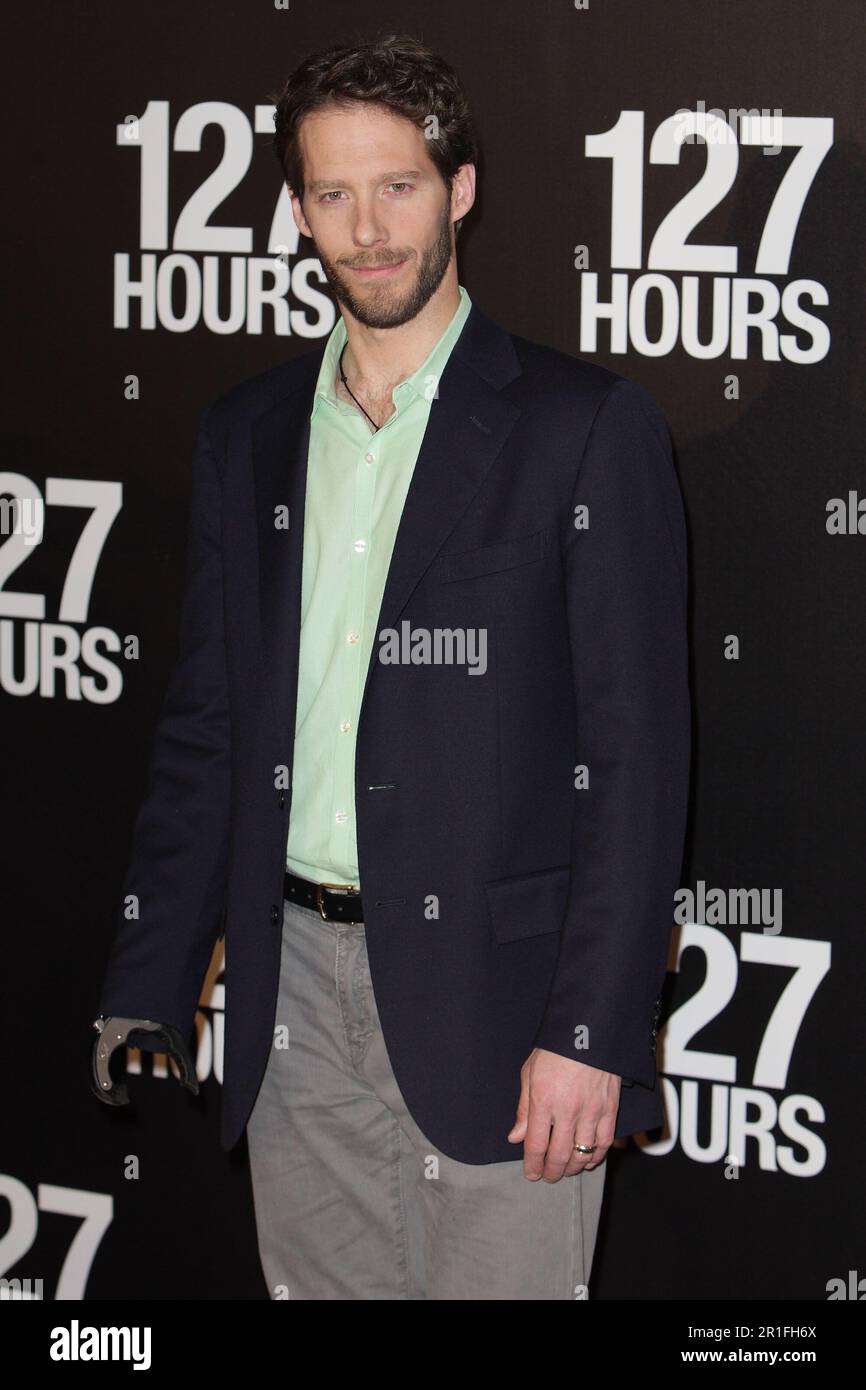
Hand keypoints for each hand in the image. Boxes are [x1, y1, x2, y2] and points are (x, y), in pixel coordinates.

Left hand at [507, 1048, 619, 1180]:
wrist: (589, 1030)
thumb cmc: (556, 1049)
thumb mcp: (529, 1073)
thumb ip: (524, 1109)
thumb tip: (515, 1137)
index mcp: (544, 1101)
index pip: (536, 1145)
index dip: (533, 1165)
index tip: (531, 1173)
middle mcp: (568, 1110)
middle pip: (559, 1156)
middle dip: (551, 1172)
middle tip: (547, 1176)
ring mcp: (592, 1111)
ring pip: (583, 1154)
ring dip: (573, 1168)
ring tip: (566, 1170)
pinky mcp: (610, 1108)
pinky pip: (604, 1142)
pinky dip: (596, 1157)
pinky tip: (588, 1161)